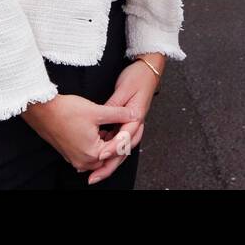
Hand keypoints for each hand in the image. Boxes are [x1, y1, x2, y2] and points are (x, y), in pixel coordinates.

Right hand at [22, 94, 137, 174]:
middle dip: (120, 142)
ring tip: (117, 128)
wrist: (42, 110)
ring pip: (100, 155)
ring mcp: (76, 160)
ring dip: (109, 144)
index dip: (129, 135)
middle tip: (130, 128)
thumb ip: (119, 114)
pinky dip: (98, 144)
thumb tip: (134, 114)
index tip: (138, 124)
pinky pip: (90, 153)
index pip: (119, 149)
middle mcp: (84, 162)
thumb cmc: (67, 110)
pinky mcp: (70, 154)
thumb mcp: (97, 111)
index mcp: (93, 154)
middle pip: (110, 156)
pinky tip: (103, 131)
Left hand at [86, 56, 162, 185]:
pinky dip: (111, 149)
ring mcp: (134, 123)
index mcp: (137, 116)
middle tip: (95, 176)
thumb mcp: (123, 89)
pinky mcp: (129, 122)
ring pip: (123, 147)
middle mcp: (137, 123)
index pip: (124, 137)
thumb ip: (113, 107)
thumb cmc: (138, 76)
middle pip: (125, 149)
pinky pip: (121, 139)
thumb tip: (102, 122)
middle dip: (110, 165)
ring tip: (96, 172)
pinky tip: (100, 153)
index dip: (112, 148)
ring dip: (110, 160)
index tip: (100, 156)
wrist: (149, 68)